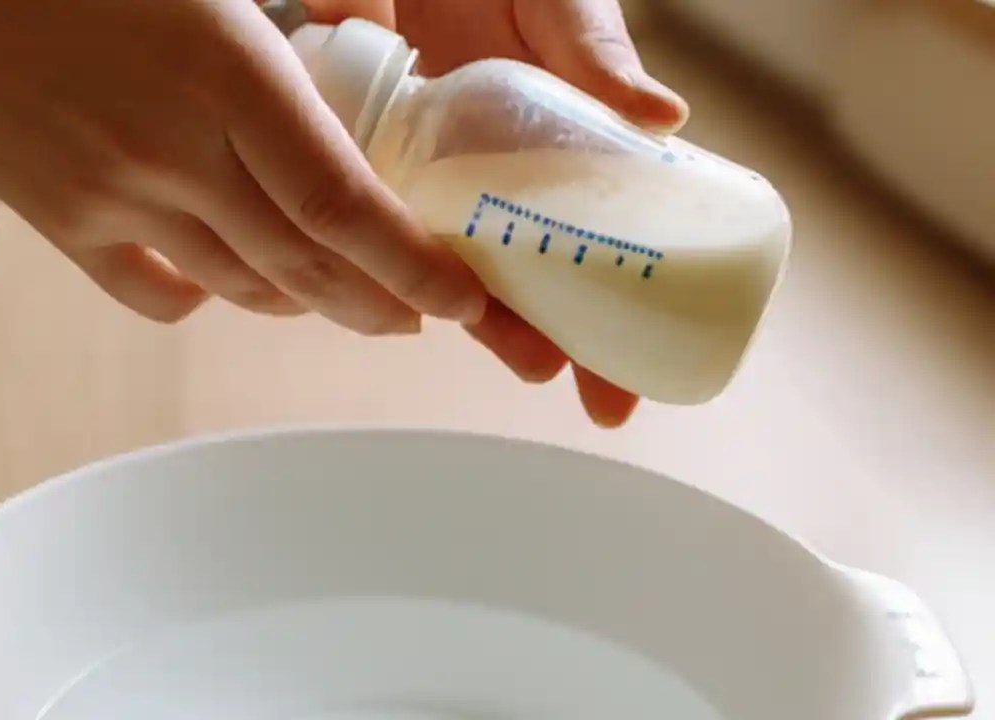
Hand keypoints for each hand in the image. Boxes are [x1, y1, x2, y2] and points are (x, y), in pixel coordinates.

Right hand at [0, 0, 486, 334]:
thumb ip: (297, 8)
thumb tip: (368, 34)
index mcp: (226, 71)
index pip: (345, 206)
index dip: (413, 268)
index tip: (462, 302)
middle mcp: (175, 151)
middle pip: (306, 266)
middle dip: (379, 302)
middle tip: (421, 313)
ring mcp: (113, 198)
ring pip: (243, 287)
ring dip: (307, 302)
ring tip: (348, 299)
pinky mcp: (62, 223)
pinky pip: (157, 295)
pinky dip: (210, 299)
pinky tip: (234, 284)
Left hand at [390, 0, 690, 426]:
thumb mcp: (554, 3)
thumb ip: (594, 46)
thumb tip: (662, 118)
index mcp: (564, 143)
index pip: (608, 236)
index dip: (630, 305)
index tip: (642, 370)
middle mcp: (507, 174)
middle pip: (543, 275)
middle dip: (573, 338)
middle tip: (598, 394)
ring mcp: (442, 177)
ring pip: (471, 269)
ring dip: (498, 321)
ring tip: (532, 361)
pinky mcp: (374, 163)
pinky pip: (389, 233)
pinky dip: (405, 268)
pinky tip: (426, 305)